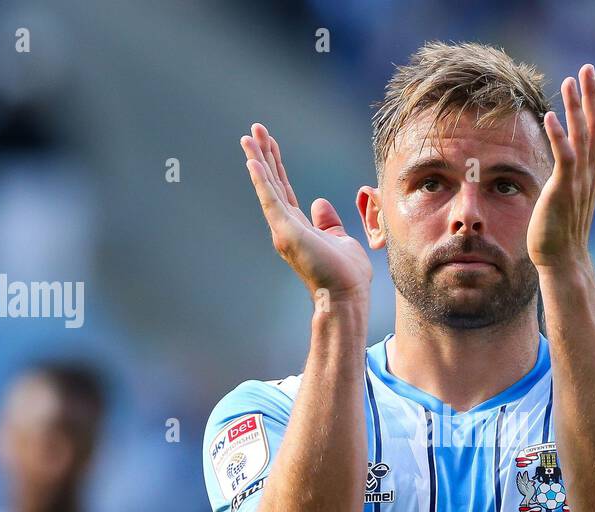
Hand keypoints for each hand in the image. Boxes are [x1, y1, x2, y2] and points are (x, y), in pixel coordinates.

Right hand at [241, 123, 371, 302]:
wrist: (346, 297)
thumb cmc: (345, 276)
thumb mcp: (339, 239)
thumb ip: (327, 222)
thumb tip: (319, 203)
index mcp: (298, 227)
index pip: (284, 189)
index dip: (276, 165)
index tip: (269, 144)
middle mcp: (286, 227)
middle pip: (272, 183)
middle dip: (263, 155)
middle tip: (254, 131)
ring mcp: (284, 230)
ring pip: (268, 187)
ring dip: (258, 160)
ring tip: (249, 137)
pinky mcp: (286, 232)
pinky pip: (271, 200)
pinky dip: (262, 180)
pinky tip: (253, 161)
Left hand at [527, 65, 594, 268]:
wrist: (563, 261)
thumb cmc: (560, 231)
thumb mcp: (567, 195)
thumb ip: (569, 175)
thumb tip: (566, 162)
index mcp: (591, 172)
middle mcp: (589, 173)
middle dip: (594, 95)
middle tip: (591, 68)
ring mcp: (578, 181)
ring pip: (582, 136)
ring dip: (576, 108)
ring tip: (571, 81)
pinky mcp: (563, 191)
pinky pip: (563, 158)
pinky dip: (558, 136)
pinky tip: (551, 116)